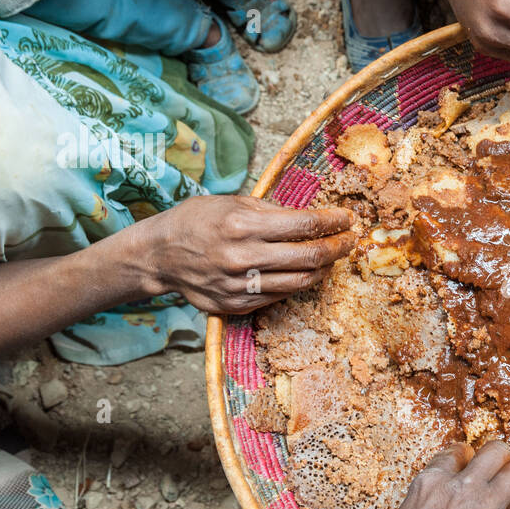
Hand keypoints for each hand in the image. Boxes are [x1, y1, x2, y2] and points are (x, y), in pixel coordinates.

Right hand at [136, 195, 355, 313]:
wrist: (159, 256)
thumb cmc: (197, 222)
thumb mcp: (232, 203)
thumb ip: (272, 211)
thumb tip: (311, 217)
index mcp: (242, 227)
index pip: (304, 225)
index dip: (333, 222)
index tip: (347, 218)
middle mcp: (242, 258)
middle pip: (309, 256)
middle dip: (338, 247)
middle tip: (350, 240)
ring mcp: (240, 286)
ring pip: (300, 282)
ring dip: (324, 269)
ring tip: (332, 257)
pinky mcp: (237, 305)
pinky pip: (280, 295)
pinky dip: (299, 282)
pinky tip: (306, 271)